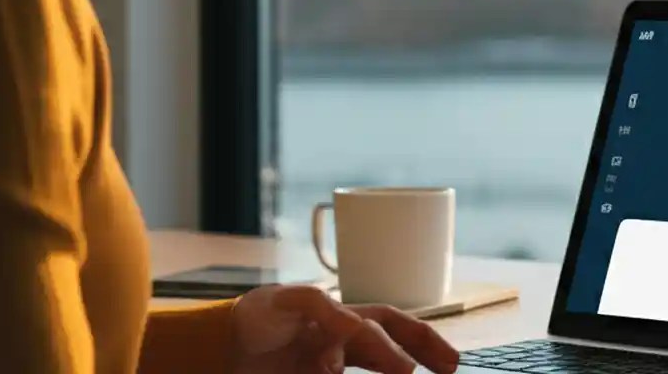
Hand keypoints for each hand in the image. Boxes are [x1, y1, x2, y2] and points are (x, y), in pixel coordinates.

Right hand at [232, 285, 459, 373]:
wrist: (214, 347)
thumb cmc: (266, 365)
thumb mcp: (317, 371)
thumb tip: (395, 373)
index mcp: (346, 337)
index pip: (396, 331)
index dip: (427, 343)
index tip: (452, 364)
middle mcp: (336, 321)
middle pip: (387, 321)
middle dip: (421, 340)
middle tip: (449, 364)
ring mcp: (311, 313)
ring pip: (358, 321)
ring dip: (383, 346)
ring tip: (404, 370)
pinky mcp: (281, 302)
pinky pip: (314, 305)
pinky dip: (333, 318)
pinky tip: (343, 342)